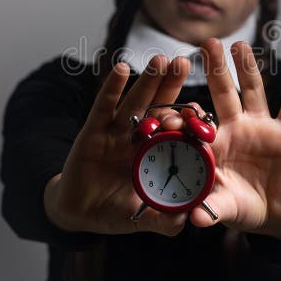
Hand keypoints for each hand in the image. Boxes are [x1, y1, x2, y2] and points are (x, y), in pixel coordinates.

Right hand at [44, 54, 190, 236]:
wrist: (79, 211)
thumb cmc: (115, 212)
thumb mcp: (140, 217)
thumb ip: (162, 220)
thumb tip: (185, 222)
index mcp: (158, 154)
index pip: (176, 132)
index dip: (188, 120)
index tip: (201, 109)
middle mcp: (141, 137)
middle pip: (160, 106)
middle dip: (171, 85)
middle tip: (183, 61)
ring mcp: (118, 130)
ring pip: (136, 101)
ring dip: (148, 80)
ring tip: (161, 58)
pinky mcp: (94, 129)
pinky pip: (105, 105)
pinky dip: (112, 87)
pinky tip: (122, 68)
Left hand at [186, 39, 280, 240]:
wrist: (274, 211)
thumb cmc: (240, 206)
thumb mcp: (224, 208)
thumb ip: (210, 210)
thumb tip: (193, 219)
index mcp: (214, 142)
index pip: (197, 119)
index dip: (185, 111)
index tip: (173, 104)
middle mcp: (236, 126)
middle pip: (223, 91)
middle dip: (215, 68)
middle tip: (207, 43)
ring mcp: (262, 126)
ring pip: (254, 90)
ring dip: (249, 68)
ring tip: (240, 44)